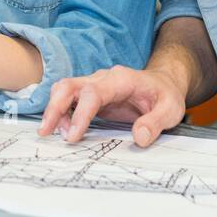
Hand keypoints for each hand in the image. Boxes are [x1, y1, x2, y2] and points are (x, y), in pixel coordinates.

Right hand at [37, 66, 187, 146]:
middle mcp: (103, 79)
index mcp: (121, 80)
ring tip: (52, 133)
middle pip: (70, 85)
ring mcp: (94, 85)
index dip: (80, 113)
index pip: (93, 93)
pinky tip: (62, 130)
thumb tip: (139, 137)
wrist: (163, 84)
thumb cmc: (165, 95)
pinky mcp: (90, 94)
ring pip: (64, 89)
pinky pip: (68, 99)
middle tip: (46, 131)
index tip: (73, 136)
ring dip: (54, 110)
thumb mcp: (171, 109)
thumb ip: (156, 122)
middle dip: (54, 107)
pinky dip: (60, 113)